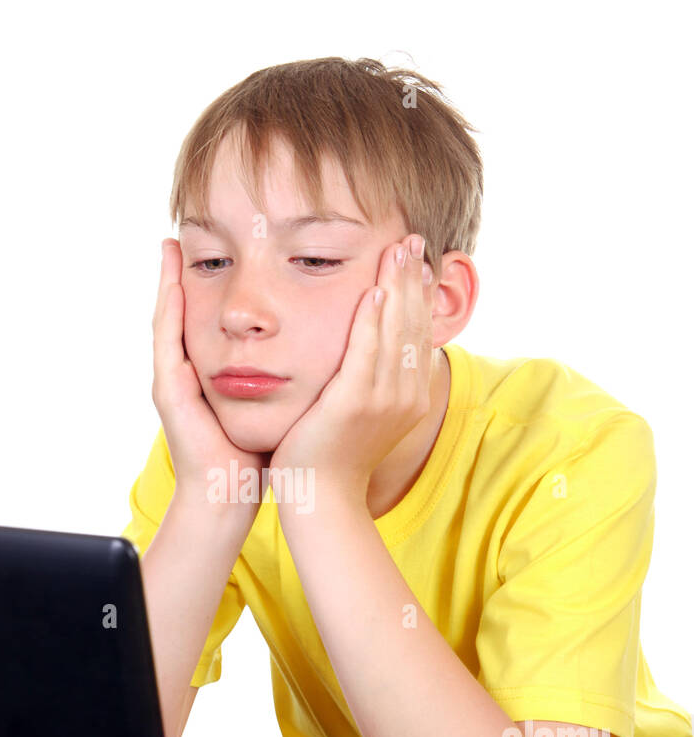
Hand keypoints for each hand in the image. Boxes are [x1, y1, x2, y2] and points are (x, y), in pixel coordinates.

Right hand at [152, 239, 264, 519]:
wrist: (231, 494)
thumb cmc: (257, 452)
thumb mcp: (275, 400)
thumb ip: (287, 373)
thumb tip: (325, 346)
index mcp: (215, 368)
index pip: (216, 315)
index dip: (220, 280)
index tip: (228, 244)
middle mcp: (189, 368)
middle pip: (188, 309)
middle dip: (185, 270)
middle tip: (185, 230)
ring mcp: (173, 378)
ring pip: (170, 317)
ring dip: (168, 280)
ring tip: (172, 244)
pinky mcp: (169, 390)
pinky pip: (167, 340)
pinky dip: (168, 309)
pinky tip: (173, 281)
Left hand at [269, 234, 435, 502]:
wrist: (318, 496)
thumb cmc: (329, 454)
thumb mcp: (360, 411)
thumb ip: (369, 378)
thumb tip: (372, 347)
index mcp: (411, 396)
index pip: (419, 333)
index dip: (419, 294)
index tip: (416, 260)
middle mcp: (406, 396)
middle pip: (414, 325)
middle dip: (414, 280)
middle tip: (412, 240)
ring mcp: (384, 400)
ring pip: (396, 331)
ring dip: (398, 286)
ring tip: (397, 250)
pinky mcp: (355, 403)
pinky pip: (368, 351)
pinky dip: (373, 319)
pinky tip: (374, 289)